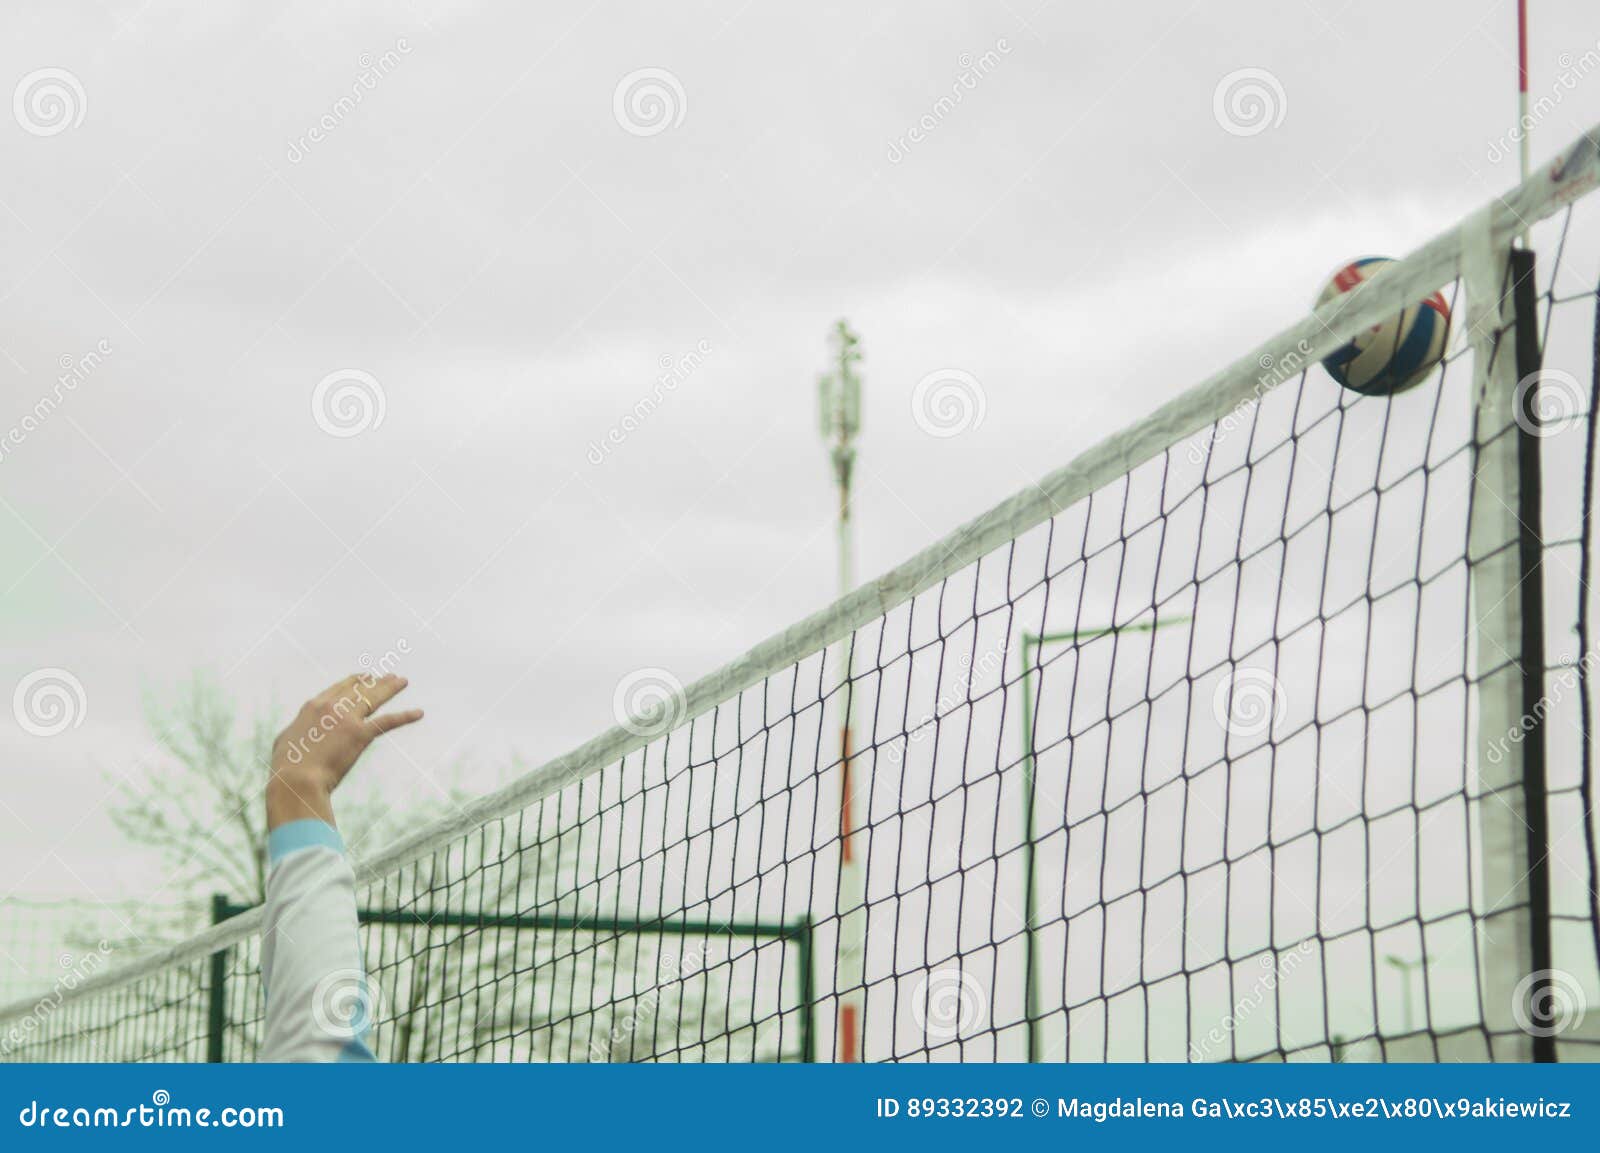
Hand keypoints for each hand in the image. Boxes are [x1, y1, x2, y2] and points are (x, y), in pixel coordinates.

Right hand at [266, 673, 423, 829]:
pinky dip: (405, 716)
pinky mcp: (360, 734)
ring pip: (374, 697)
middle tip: (389, 676)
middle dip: (376, 681)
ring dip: (390, 688)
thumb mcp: (285, 741)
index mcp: (313, 707)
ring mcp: (347, 718)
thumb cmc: (287, 766)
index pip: (339, 688)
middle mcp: (332, 707)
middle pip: (359, 689)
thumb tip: (296, 730)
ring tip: (402, 681)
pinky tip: (418, 713)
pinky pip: (388, 721)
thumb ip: (296, 730)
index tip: (365, 677)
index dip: (355, 681)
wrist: (296, 779)